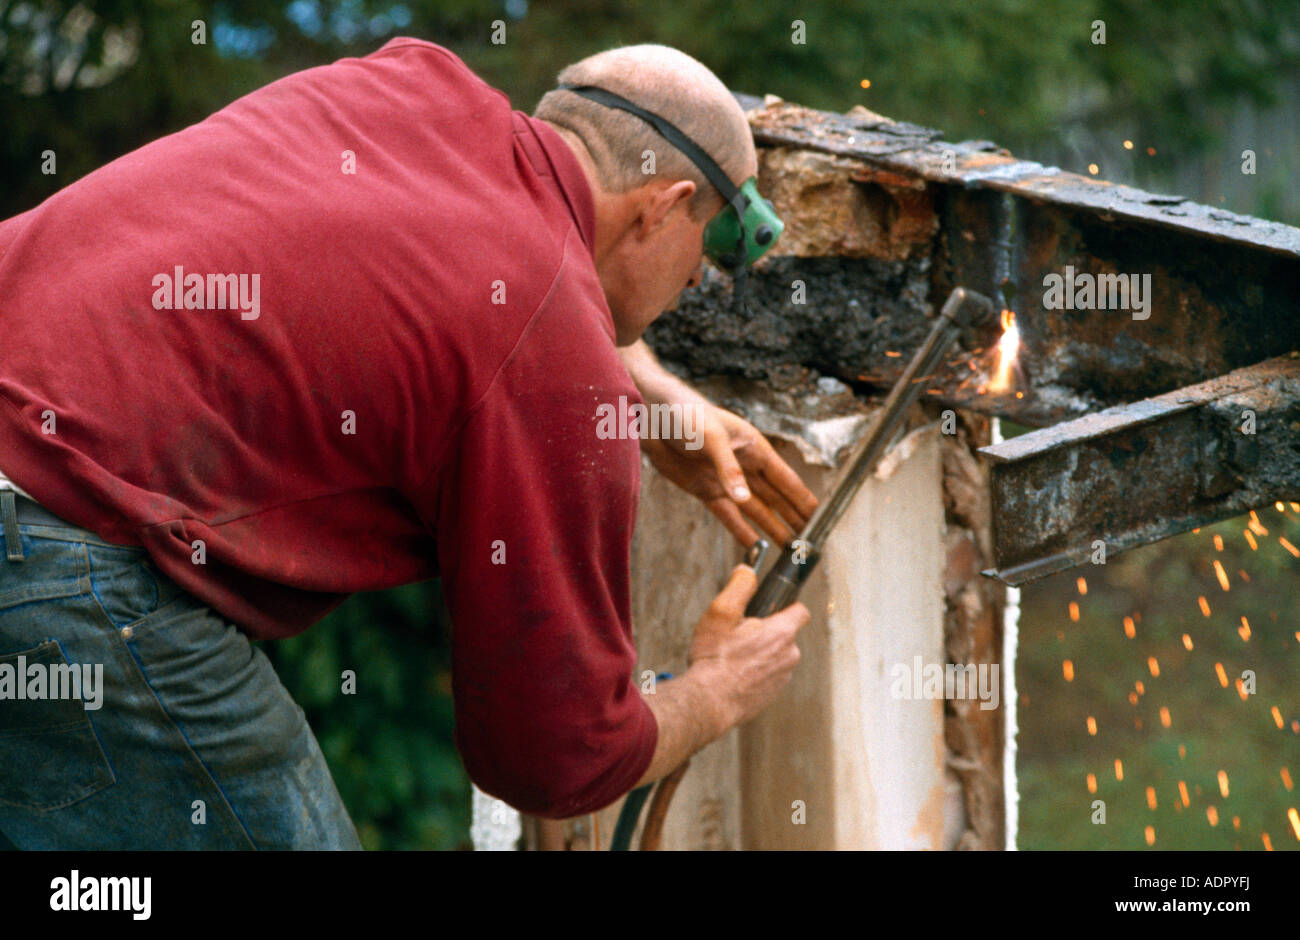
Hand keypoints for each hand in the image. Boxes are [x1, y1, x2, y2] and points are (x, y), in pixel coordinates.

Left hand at [640, 399, 818, 547]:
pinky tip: (755, 545)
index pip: (786, 479)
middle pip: (776, 498)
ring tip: (790, 548)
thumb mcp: (711, 438)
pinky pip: (728, 515)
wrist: (653, 416)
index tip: (821, 517)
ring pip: (756, 509)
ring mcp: (726, 480)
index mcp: (754, 448)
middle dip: (794, 518)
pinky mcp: (705, 490)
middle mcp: (745, 466)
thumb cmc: (687, 415)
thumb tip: (745, 500)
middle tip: (811, 541)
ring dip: (773, 527)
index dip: (803, 499)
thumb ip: (729, 469)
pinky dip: (741, 530)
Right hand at [687, 565, 808, 727]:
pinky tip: (733, 673)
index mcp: (782, 632)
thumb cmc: (715, 656)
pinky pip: (768, 675)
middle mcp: (789, 655)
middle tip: (739, 633)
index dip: (787, 605)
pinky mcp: (772, 695)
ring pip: (776, 656)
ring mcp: (782, 678)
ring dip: (760, 653)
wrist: (709, 701)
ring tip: (732, 656)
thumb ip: (740, 585)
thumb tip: (747, 571)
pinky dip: (755, 672)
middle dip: (767, 631)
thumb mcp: (721, 611)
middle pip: (785, 634)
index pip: (801, 611)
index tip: (770, 607)